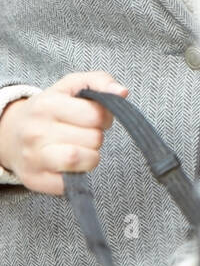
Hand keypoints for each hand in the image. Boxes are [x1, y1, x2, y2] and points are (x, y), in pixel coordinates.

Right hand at [0, 72, 128, 196]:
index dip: (104, 117)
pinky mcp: (35, 180)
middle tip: (84, 134)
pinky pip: (71, 183)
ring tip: (81, 148)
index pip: (95, 115)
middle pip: (93, 139)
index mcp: (46, 104)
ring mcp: (34, 157)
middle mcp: (36, 131)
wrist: (10, 135)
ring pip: (83, 160)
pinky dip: (78, 175)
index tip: (96, 118)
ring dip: (91, 157)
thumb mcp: (71, 87)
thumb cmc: (50, 110)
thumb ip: (100, 82)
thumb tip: (122, 92)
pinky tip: (69, 165)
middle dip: (96, 137)